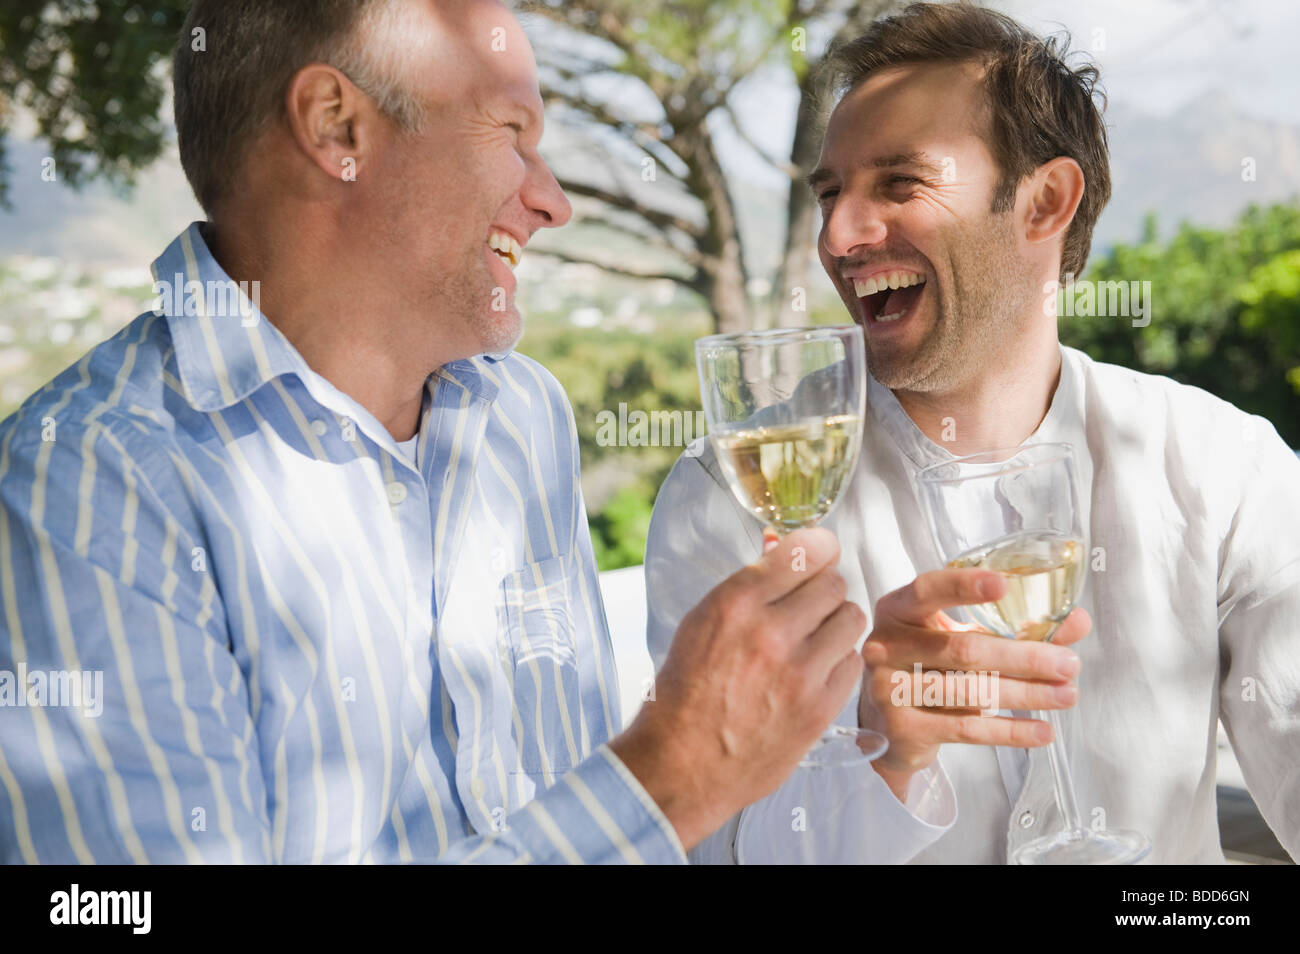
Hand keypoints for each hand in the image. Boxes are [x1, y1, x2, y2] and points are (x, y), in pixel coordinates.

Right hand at [610, 527, 864, 850]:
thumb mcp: (702, 623)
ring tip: (814, 639)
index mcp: (735, 604)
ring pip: (850, 618)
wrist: (683, 763)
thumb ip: (749, 585)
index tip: (818, 555)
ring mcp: (799, 673)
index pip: (805, 551)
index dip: (817, 549)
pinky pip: (853, 661)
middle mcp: (770, 633)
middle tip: (807, 607)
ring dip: (835, 623)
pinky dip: (838, 662)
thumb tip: (783, 545)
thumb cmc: (687, 692)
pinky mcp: (820, 708)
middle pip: (833, 582)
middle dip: (822, 590)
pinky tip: (815, 671)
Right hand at [858, 567, 1090, 801]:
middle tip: (1069, 664)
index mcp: (897, 610)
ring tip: (1066, 695)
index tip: (1004, 584)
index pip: (927, 590)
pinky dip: (1010, 731)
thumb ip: (1013, 627)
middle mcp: (885, 646)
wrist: (888, 726)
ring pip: (970, 691)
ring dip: (1027, 694)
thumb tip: (1077, 621)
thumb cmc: (928, 667)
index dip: (964, 586)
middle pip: (964, 649)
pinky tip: (1042, 730)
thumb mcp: (958, 637)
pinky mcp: (902, 728)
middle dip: (1025, 657)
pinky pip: (967, 729)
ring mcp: (889, 688)